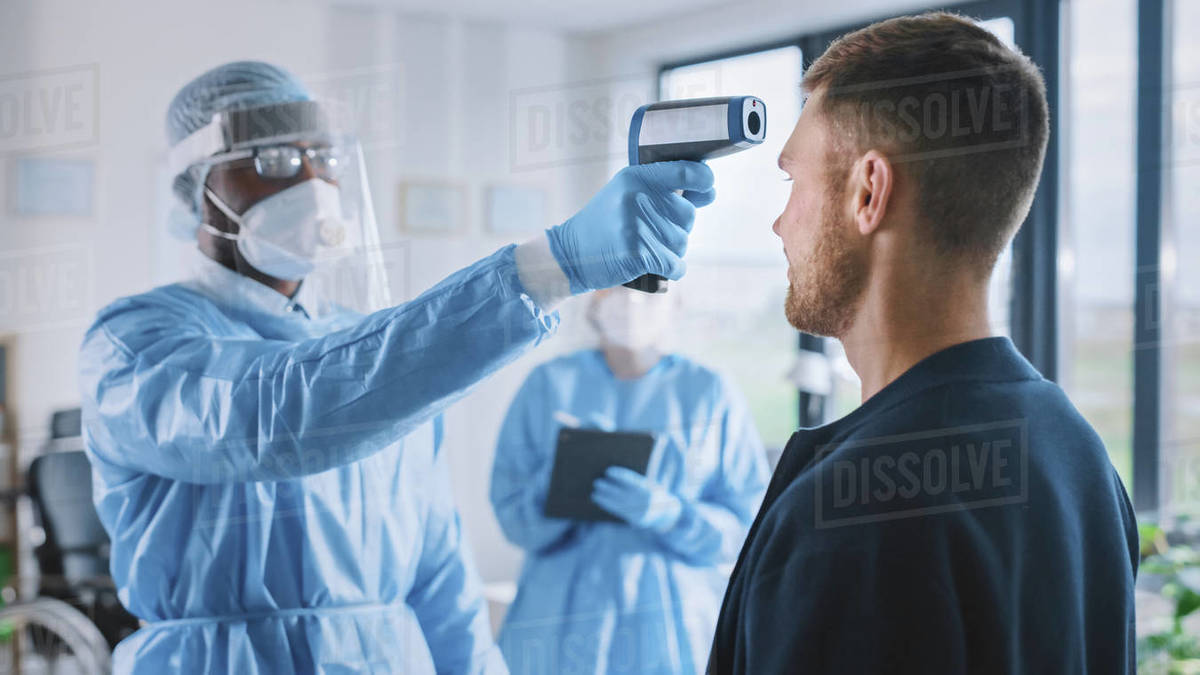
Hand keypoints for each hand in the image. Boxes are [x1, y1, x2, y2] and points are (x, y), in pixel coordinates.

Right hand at [546, 161, 715, 293]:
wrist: (571, 253)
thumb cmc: (605, 224)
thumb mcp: (627, 195)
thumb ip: (663, 190)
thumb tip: (709, 191)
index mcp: (636, 177)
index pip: (687, 171)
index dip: (705, 179)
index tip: (707, 189)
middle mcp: (639, 197)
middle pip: (688, 215)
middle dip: (678, 227)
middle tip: (652, 231)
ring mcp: (639, 226)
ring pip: (683, 242)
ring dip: (671, 250)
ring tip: (646, 247)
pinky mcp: (639, 253)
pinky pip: (676, 264)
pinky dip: (671, 269)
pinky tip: (655, 264)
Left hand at [591, 466, 682, 531]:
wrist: (666, 513)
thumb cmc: (652, 493)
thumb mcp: (649, 485)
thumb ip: (635, 481)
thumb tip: (613, 474)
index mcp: (649, 489)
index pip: (632, 480)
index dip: (620, 475)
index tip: (608, 471)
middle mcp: (646, 501)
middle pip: (624, 493)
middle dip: (609, 488)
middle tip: (596, 482)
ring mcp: (642, 512)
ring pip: (620, 504)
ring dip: (605, 499)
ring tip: (594, 494)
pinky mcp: (637, 520)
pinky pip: (620, 512)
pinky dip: (609, 506)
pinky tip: (600, 501)